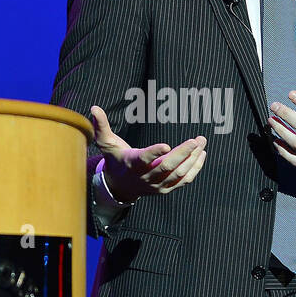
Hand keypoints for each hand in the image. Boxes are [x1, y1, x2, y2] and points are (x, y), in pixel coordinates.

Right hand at [89, 105, 207, 201]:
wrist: (120, 186)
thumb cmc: (116, 159)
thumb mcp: (107, 144)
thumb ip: (102, 127)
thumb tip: (94, 108)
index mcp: (132, 165)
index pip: (144, 160)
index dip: (154, 153)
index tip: (166, 145)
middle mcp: (146, 177)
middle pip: (167, 167)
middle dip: (183, 153)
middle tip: (197, 139)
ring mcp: (157, 185)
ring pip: (178, 174)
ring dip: (192, 159)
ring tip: (202, 142)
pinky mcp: (166, 188)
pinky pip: (184, 180)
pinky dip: (195, 168)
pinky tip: (202, 154)